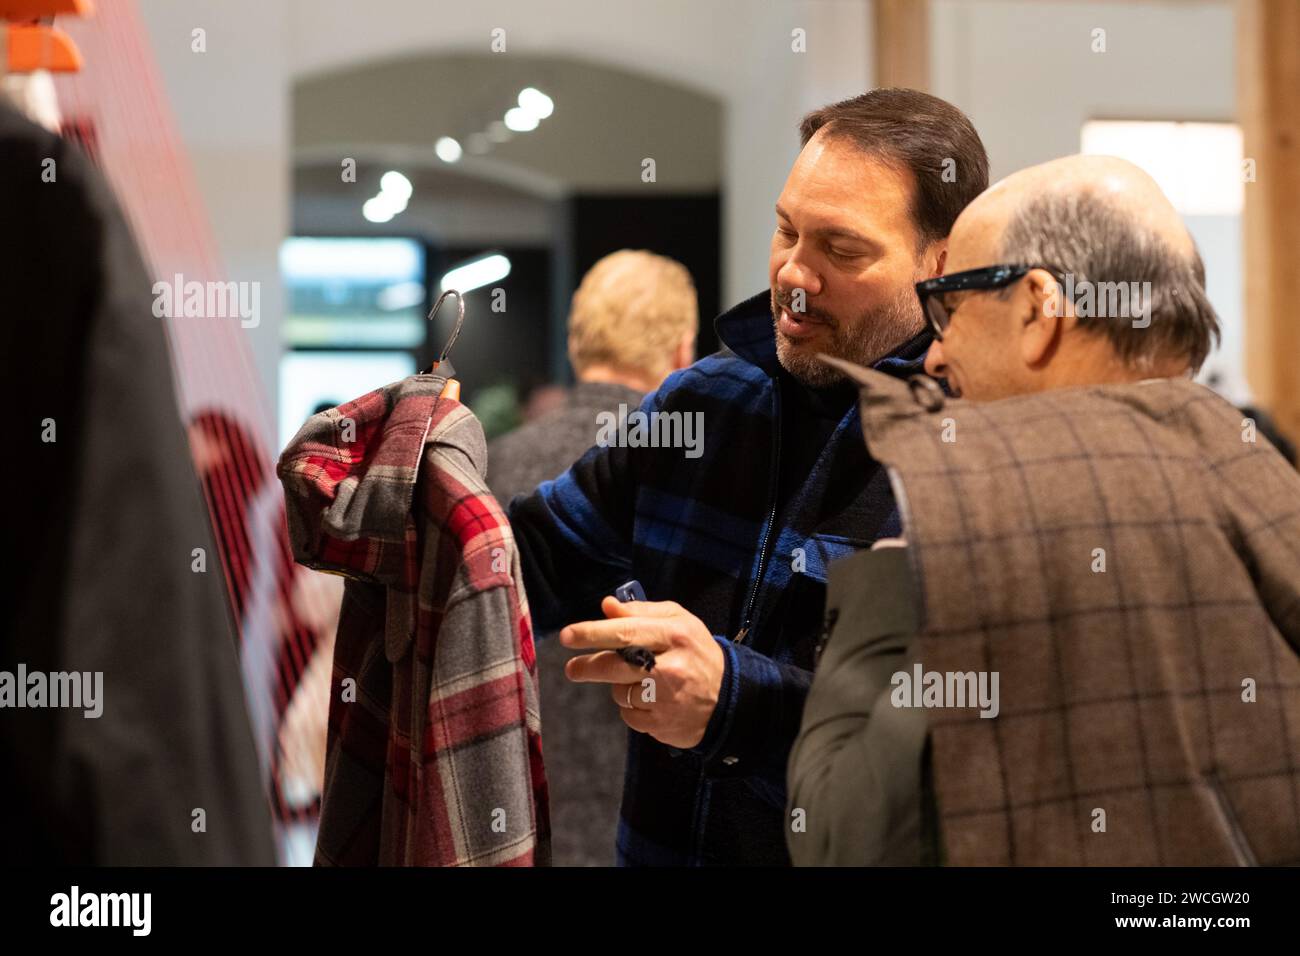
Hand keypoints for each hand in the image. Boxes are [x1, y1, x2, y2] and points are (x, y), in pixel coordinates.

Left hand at [560, 597, 724, 748]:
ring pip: (619, 692)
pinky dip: (631, 707)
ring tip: (640, 681)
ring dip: (620, 686)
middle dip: (588, 666)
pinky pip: (628, 715)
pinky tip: (650, 700)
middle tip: (573, 668)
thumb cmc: (696, 652)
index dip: (592, 633)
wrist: (730, 699)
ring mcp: (666, 700)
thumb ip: (642, 612)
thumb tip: (607, 606)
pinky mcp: (662, 725)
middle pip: (614, 666)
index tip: (568, 636)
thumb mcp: (678, 622)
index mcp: (675, 635)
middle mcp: (671, 668)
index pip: (625, 632)